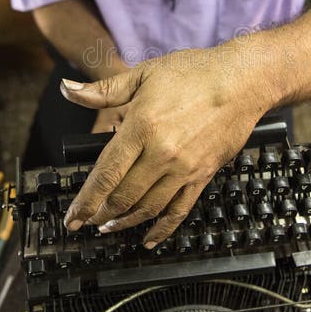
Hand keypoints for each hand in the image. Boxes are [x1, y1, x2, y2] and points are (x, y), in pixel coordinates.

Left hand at [60, 47, 266, 247]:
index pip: (106, 174)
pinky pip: (179, 210)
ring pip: (148, 208)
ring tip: (109, 227)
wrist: (243, 80)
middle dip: (101, 213)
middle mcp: (162, 153)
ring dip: (125, 222)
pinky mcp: (203, 175)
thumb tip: (68, 90)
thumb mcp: (142, 75)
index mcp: (142, 127)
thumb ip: (101, 90)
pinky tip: (149, 239)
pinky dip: (162, 229)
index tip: (73, 217)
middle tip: (87, 221)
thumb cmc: (194, 72)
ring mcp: (184, 168)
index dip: (86, 201)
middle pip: (123, 196)